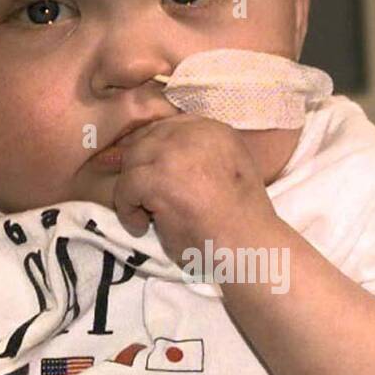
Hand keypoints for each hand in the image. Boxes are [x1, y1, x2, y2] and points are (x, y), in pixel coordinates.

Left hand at [113, 114, 277, 264]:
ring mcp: (175, 153)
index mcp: (215, 130)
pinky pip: (125, 186)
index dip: (153, 153)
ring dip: (132, 189)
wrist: (249, 247)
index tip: (151, 178)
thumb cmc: (239, 219)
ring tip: (144, 215)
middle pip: (145, 140)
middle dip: (139, 170)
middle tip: (143, 198)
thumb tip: (155, 152)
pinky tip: (141, 226)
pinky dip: (127, 209)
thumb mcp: (226, 170)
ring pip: (132, 161)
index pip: (167, 127)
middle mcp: (195, 133)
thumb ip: (198, 154)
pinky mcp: (159, 178)